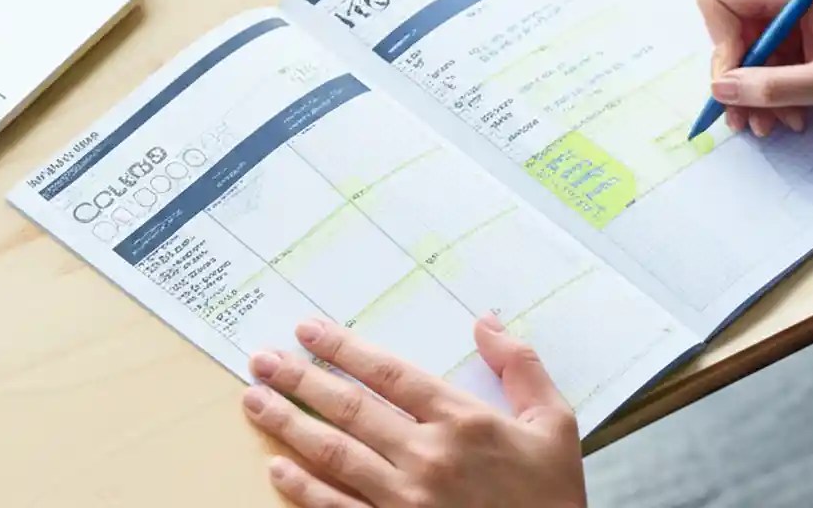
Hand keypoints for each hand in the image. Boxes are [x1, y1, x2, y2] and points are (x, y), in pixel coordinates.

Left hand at [240, 315, 585, 507]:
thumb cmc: (553, 498)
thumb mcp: (557, 425)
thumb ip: (522, 368)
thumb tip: (487, 322)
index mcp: (463, 420)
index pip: (388, 373)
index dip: (343, 347)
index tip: (307, 330)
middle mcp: (428, 456)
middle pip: (349, 408)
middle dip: (299, 380)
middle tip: (262, 360)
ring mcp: (406, 500)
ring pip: (334, 453)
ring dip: (288, 424)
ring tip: (255, 400)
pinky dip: (303, 488)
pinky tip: (277, 468)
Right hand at [697, 0, 812, 136]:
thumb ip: (771, 87)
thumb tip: (719, 90)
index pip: (721, 1)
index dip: (719, 41)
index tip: (733, 80)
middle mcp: (786, 0)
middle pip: (730, 33)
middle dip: (736, 79)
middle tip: (741, 118)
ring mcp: (793, 21)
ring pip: (747, 56)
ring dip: (753, 95)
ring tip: (769, 127)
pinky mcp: (801, 41)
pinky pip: (768, 66)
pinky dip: (772, 95)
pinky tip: (790, 117)